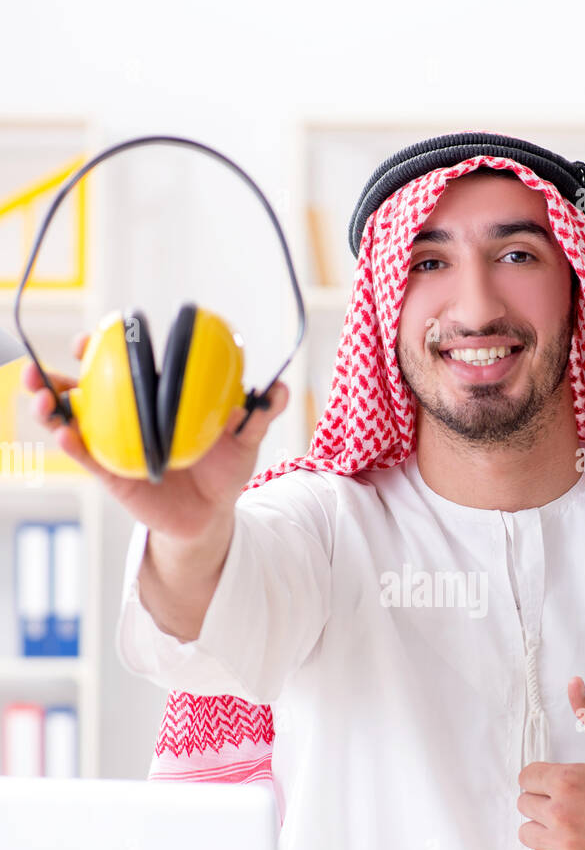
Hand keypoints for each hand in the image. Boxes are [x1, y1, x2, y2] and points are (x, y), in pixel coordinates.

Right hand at [20, 333, 288, 541]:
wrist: (213, 516)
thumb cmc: (223, 470)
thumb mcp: (243, 440)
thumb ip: (257, 414)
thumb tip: (278, 389)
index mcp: (151, 399)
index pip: (118, 365)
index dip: (102, 345)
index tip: (99, 333)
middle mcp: (123, 418)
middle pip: (79, 388)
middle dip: (52, 373)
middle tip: (43, 365)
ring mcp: (113, 446)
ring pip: (70, 420)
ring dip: (48, 406)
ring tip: (40, 395)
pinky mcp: (110, 475)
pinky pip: (86, 457)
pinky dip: (71, 444)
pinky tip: (64, 434)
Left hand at [516, 676, 584, 849]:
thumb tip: (573, 683)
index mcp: (567, 780)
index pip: (526, 777)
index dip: (542, 777)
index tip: (560, 781)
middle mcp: (561, 812)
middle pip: (525, 803)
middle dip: (543, 799)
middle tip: (570, 801)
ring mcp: (566, 843)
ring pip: (527, 832)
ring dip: (542, 826)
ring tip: (568, 822)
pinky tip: (568, 842)